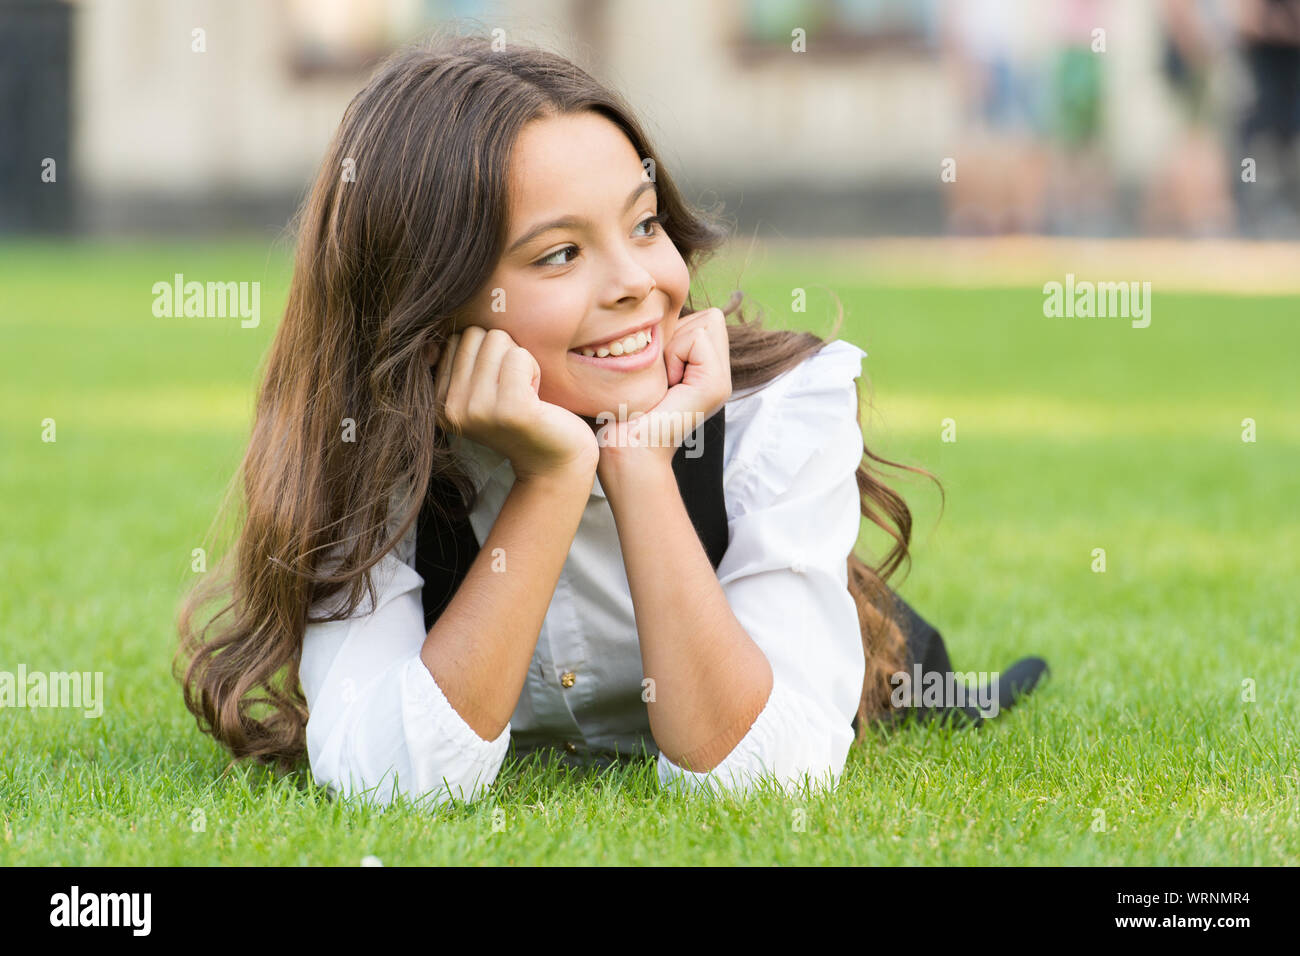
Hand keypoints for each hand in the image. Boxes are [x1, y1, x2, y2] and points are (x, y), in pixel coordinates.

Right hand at [432, 327, 598, 482]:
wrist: (555, 462)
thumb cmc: (522, 417)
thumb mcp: (481, 391)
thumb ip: (461, 362)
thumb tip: (437, 328)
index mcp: (437, 402)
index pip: (456, 339)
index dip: (487, 354)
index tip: (497, 387)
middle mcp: (451, 409)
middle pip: (476, 335)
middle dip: (503, 352)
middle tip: (514, 388)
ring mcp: (478, 411)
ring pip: (498, 339)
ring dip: (520, 360)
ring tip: (525, 393)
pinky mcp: (510, 410)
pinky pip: (520, 355)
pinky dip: (534, 369)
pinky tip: (536, 397)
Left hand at [595, 307, 731, 470]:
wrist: (626, 451)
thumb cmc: (622, 413)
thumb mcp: (646, 367)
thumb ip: (664, 341)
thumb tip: (657, 305)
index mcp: (704, 370)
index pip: (705, 317)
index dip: (675, 333)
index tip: (656, 371)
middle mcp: (719, 376)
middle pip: (711, 317)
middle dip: (679, 335)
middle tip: (660, 375)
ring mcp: (721, 382)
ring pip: (708, 322)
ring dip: (675, 346)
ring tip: (662, 382)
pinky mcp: (716, 385)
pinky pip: (697, 338)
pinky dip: (675, 355)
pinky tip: (666, 387)